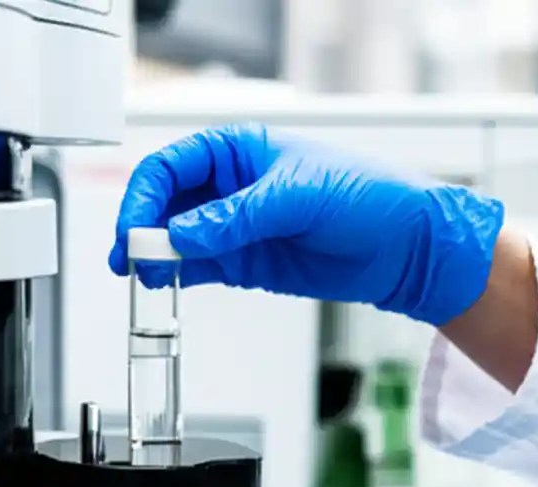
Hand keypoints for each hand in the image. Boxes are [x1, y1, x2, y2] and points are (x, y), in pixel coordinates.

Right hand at [111, 124, 504, 325]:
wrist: (407, 247)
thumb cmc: (368, 196)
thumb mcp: (298, 196)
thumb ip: (236, 217)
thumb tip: (184, 234)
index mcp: (239, 150)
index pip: (173, 166)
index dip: (147, 194)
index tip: (137, 226)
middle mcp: (231, 186)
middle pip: (167, 204)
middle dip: (143, 228)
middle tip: (131, 257)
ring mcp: (236, 226)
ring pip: (177, 239)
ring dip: (156, 256)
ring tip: (143, 277)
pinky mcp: (247, 262)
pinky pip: (200, 266)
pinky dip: (179, 275)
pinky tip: (165, 284)